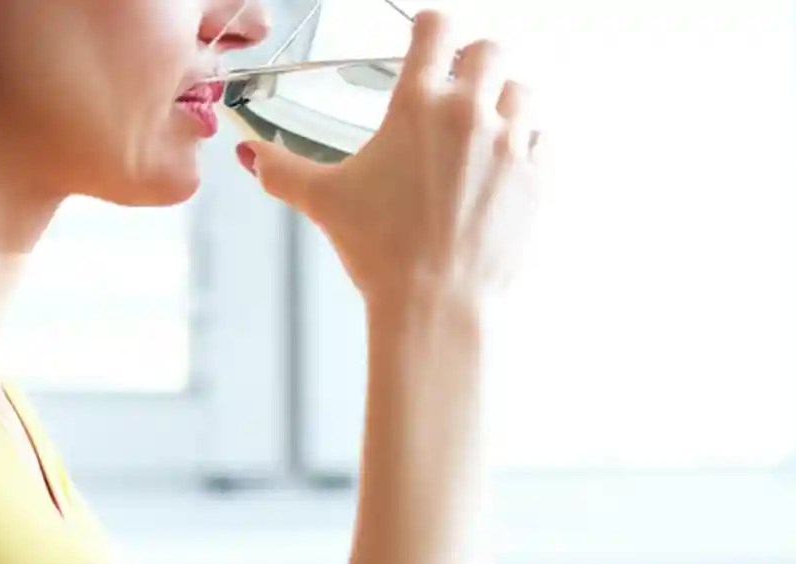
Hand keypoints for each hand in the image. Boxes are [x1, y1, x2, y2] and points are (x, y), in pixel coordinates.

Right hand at [239, 10, 543, 312]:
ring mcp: (511, 145)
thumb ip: (283, 170)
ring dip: (504, 101)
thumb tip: (251, 156)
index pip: (436, 29)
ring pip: (523, 92)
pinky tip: (504, 166)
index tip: (428, 36)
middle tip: (457, 85)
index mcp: (418, 106)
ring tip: (483, 128)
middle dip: (473, 61)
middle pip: (491, 51)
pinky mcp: (537, 180)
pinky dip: (528, 146)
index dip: (431, 26)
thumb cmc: (381, 250)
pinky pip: (544, 141)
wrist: (435, 303)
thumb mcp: (323, 202)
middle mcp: (470, 114)